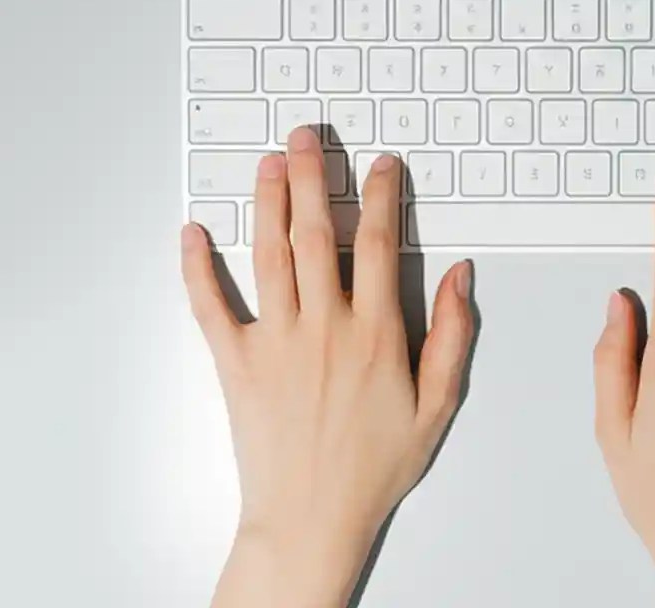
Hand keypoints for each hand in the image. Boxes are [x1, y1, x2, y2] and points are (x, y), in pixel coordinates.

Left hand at [181, 127, 475, 607]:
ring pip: (269, 255)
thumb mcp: (437, 404)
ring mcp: (275, 342)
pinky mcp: (235, 364)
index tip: (382, 166)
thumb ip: (453, 336)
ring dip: (266, 202)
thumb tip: (462, 276)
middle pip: (317, 235)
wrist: (313, 517)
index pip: (380, 246)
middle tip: (306, 137)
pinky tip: (192, 232)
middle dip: (313, 178)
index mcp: (376, 335)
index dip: (382, 197)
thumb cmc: (376, 466)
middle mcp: (324, 327)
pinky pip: (210, 306)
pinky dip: (197, 268)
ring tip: (266, 162)